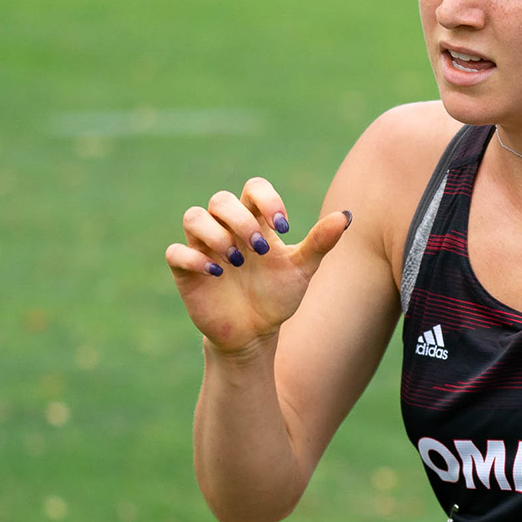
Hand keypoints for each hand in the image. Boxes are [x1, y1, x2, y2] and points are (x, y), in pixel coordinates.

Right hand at [164, 177, 352, 353]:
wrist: (255, 332)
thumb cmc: (277, 295)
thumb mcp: (302, 269)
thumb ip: (320, 242)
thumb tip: (346, 216)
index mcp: (254, 222)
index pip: (253, 189)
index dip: (267, 199)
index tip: (283, 226)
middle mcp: (226, 229)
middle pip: (220, 200)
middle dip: (241, 220)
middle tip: (260, 249)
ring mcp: (203, 248)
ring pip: (194, 217)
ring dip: (216, 234)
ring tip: (237, 261)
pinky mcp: (186, 271)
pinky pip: (175, 252)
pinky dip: (192, 257)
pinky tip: (216, 272)